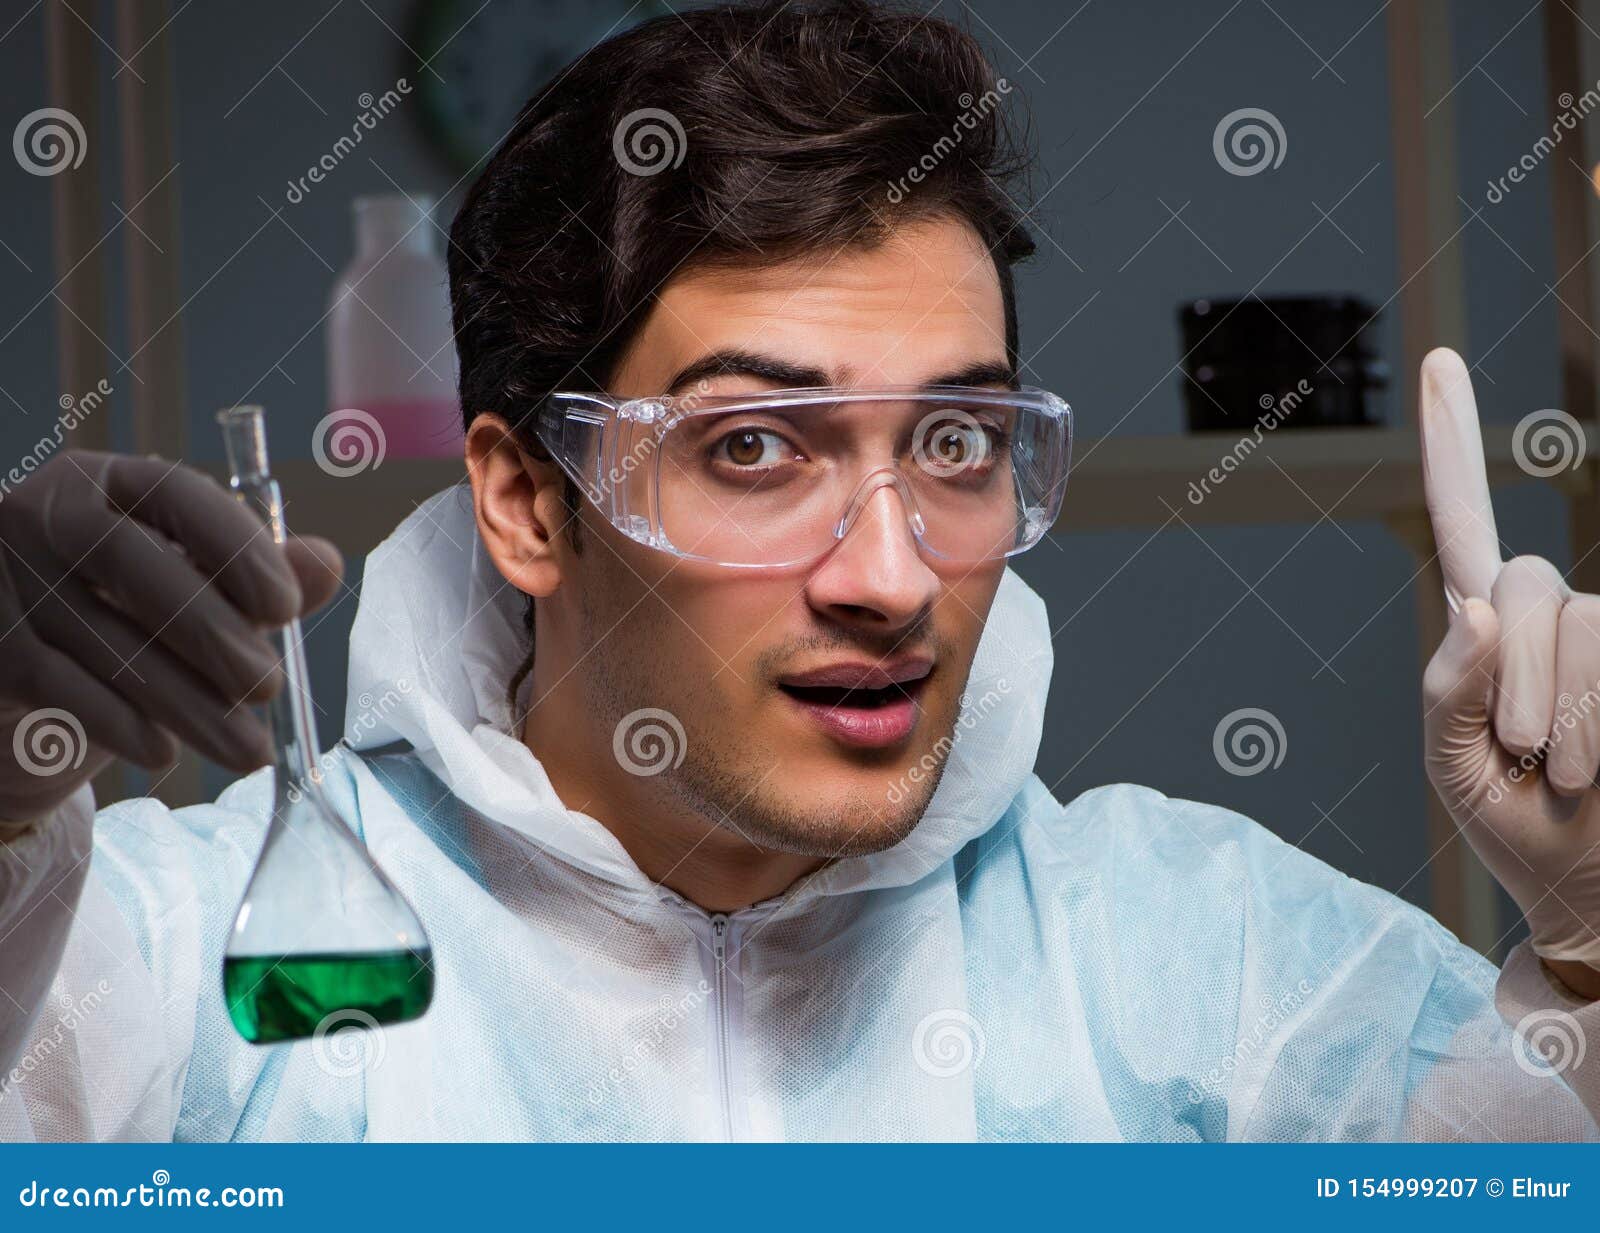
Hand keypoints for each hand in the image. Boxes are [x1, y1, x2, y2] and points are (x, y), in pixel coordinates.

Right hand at [0, 450, 342, 826]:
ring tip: (248, 749)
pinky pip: (57, 685)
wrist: (24, 665)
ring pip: (103, 638)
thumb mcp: (194, 582)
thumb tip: (327, 563)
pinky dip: (118, 722)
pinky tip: (166, 754)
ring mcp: (6, 579)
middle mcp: (45, 515)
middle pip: (132, 563)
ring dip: (184, 702)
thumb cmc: (130, 608)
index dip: (235, 546)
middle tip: (268, 686)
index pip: (173, 491)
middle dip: (210, 631)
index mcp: (107, 481)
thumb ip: (258, 571)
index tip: (289, 608)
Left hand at [1420, 348, 1599, 997]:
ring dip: (1568, 717)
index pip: (1463, 520)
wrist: (1591, 890)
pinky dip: (1599, 719)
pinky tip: (1596, 759)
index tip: (1438, 360)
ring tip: (1569, 773)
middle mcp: (1556, 614)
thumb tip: (1477, 606)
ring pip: (1590, 624)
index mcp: (1488, 630)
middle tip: (1522, 759)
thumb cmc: (1515, 827)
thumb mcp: (1454, 768)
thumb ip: (1447, 690)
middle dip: (1515, 684)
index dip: (1455, 442)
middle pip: (1527, 586)